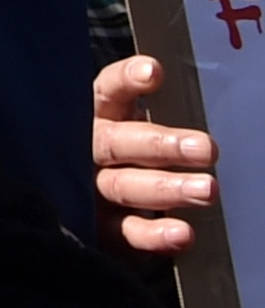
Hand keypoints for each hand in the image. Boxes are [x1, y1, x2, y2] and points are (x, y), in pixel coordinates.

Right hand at [94, 55, 215, 256]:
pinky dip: (153, 234)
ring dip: (166, 188)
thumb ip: (166, 114)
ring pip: (123, 187)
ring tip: (207, 190)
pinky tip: (183, 233)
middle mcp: (90, 149)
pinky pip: (124, 233)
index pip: (108, 90)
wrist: (103, 203)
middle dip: (162, 145)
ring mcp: (91, 189)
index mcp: (100, 116)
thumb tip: (216, 101)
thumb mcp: (143, 125)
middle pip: (118, 143)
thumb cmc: (137, 155)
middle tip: (206, 149)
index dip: (127, 81)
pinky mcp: (99, 228)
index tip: (154, 73)